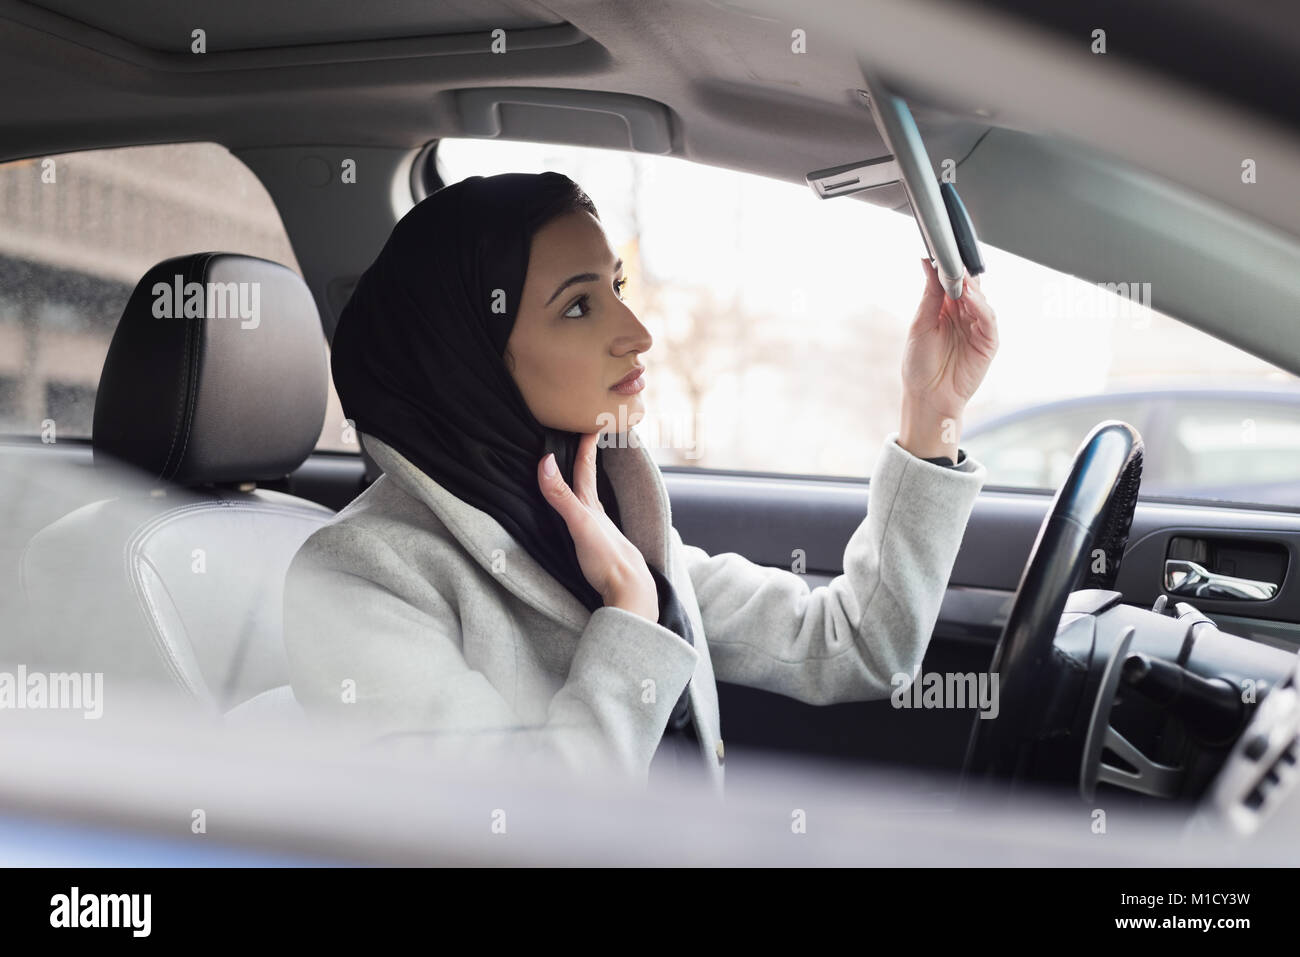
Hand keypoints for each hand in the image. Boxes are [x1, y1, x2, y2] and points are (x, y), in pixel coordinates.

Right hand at [538, 432, 658, 619]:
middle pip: (589, 482)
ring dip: (584, 486)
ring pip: (589, 502)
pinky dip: (583, 512)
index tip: (589, 421)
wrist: (632, 592)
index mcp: (592, 507)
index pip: (586, 469)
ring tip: (579, 474)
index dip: (586, 445)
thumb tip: (546, 461)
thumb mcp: (580, 524)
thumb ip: (561, 496)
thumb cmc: (607, 558)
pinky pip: (589, 523)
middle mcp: (597, 516)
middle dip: (585, 460)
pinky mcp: (599, 551)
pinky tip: (584, 519)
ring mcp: (600, 533)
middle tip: (585, 438)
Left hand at [899, 259, 999, 457]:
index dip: (950, 267)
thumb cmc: (919, 364)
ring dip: (972, 288)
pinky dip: (982, 307)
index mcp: (944, 308)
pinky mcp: (988, 342)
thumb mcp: (920, 324)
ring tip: (962, 278)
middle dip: (963, 274)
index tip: (943, 251)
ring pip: (981, 300)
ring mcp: (977, 327)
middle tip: (955, 260)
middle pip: (969, 287)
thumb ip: (930, 294)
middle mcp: (963, 315)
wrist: (927, 396)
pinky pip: (988, 320)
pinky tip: (972, 299)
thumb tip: (928, 263)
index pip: (952, 281)